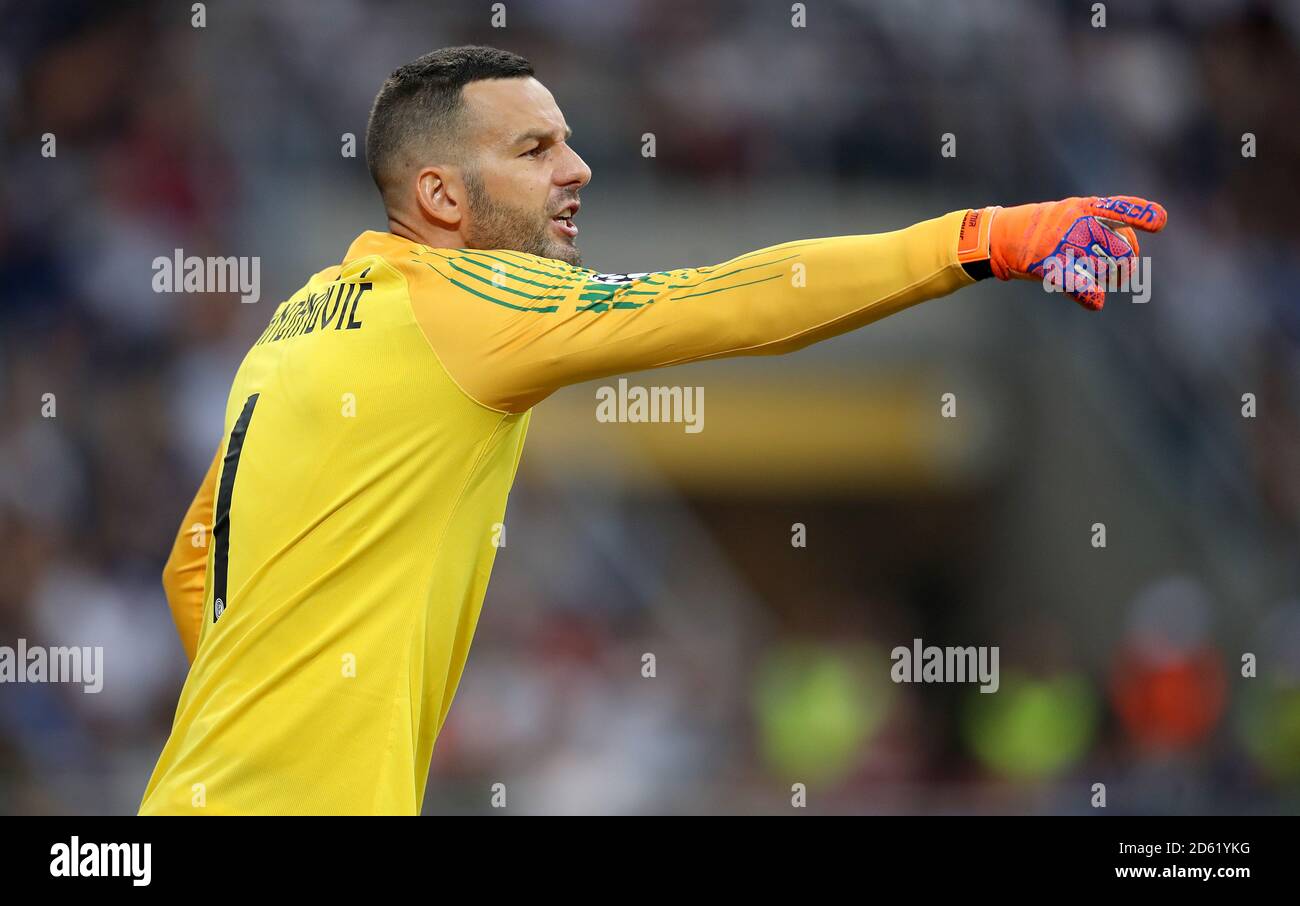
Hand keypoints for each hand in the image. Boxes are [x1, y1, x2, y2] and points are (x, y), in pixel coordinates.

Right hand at [958, 196, 1167, 309]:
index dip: (1140, 215)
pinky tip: (1095, 301)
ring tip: (1106, 281)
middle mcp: (1076, 224)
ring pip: (1104, 268)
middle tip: (1124, 271)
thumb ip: (1097, 222)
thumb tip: (1129, 242)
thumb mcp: (1067, 213)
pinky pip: (1079, 285)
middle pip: (1119, 248)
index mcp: (1083, 208)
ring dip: (1110, 278)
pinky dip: (1090, 296)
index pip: (1118, 210)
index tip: (1159, 222)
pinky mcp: (1049, 265)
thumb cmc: (1037, 227)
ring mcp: (1062, 244)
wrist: (997, 237)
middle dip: (1126, 263)